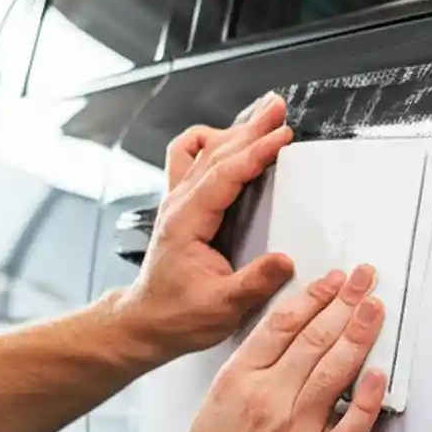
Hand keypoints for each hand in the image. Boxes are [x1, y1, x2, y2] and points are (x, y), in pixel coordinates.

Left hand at [114, 93, 295, 362]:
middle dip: (251, 127)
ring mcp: (178, 202)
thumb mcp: (222, 307)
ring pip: (204, 150)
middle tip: (278, 109)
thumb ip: (255, 282)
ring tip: (262, 115)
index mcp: (187, 223)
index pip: (225, 175)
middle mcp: (179, 205)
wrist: (147, 322)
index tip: (281, 137)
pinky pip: (190, 159)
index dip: (255, 153)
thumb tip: (284, 261)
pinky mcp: (183, 206)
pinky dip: (212, 144)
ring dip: (235, 130)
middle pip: (216, 152)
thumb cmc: (177, 315)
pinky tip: (230, 140)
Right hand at [165, 265, 387, 431]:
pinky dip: (369, 398)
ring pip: (335, 371)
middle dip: (345, 302)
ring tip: (376, 309)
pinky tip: (381, 374)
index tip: (333, 280)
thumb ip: (250, 373)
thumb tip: (286, 341)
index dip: (314, 296)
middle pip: (314, 338)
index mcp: (238, 382)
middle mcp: (267, 401)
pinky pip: (352, 426)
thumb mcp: (215, 407)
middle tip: (365, 279)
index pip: (282, 324)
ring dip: (360, 334)